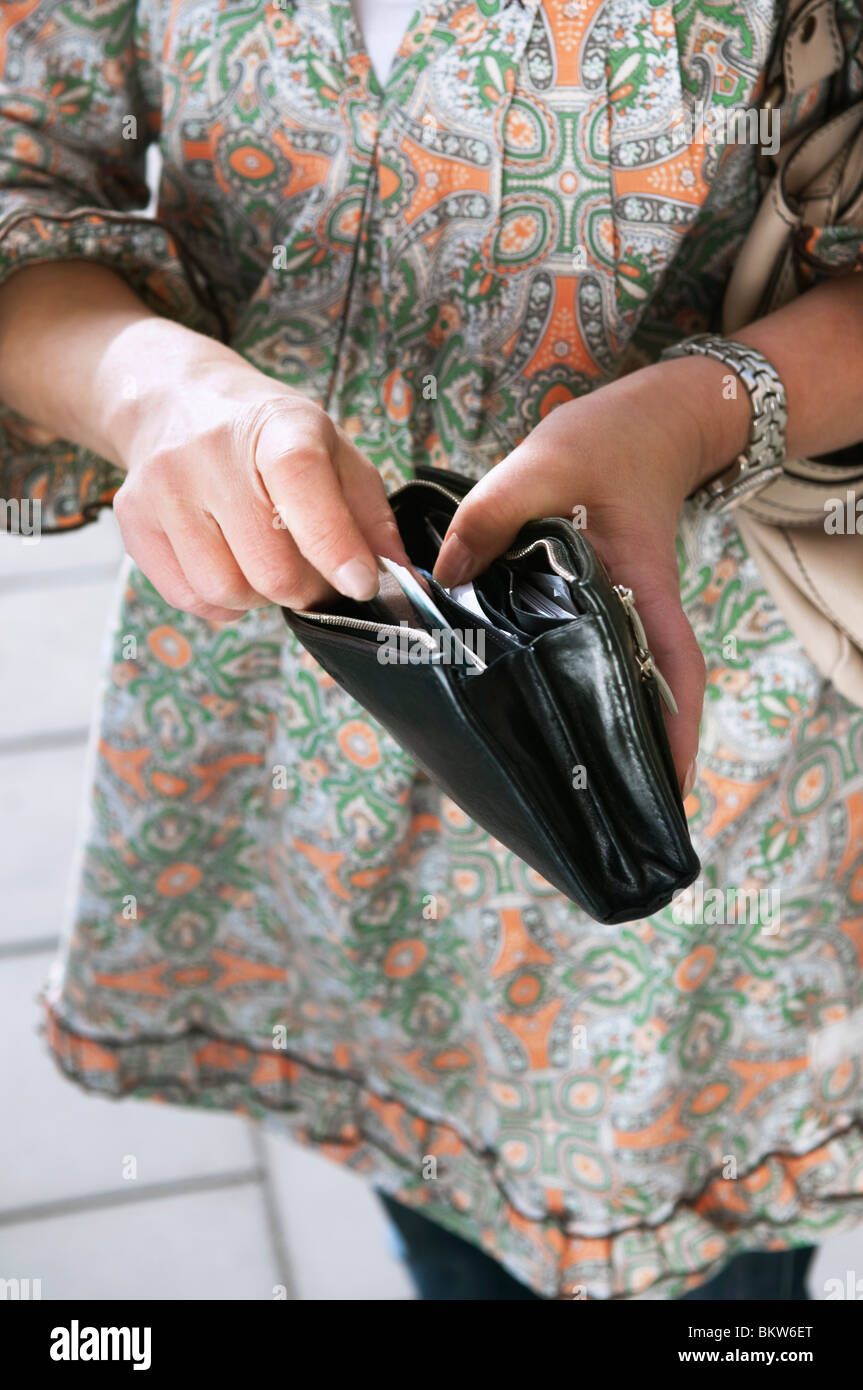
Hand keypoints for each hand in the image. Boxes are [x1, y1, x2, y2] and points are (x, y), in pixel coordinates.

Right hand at [104, 321, 412, 620]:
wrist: (176, 401)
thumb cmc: (270, 437)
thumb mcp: (334, 453)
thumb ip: (371, 516)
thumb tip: (403, 578)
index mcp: (277, 426)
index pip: (302, 485)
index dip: (334, 545)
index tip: (360, 584)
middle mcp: (211, 450)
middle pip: (268, 566)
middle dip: (305, 589)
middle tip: (315, 577)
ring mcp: (163, 485)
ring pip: (225, 590)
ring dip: (260, 597)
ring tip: (268, 565)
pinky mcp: (132, 518)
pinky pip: (187, 597)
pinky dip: (221, 602)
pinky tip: (232, 567)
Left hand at [432, 357, 750, 792]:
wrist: (643, 419)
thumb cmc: (607, 442)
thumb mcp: (542, 464)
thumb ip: (489, 518)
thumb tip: (436, 583)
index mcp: (642, 588)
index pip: (673, 671)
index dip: (673, 734)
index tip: (666, 793)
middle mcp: (636, 612)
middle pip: (644, 697)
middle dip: (631, 758)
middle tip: (603, 818)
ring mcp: (616, 612)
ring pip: (615, 684)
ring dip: (599, 732)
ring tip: (562, 790)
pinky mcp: (591, 603)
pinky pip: (583, 656)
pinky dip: (565, 687)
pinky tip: (523, 710)